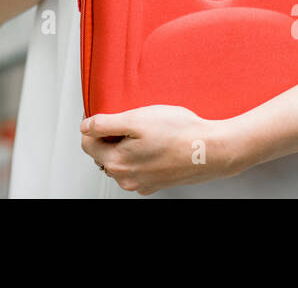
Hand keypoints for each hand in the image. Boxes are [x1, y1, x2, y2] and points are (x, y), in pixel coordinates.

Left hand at [80, 105, 240, 194]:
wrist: (212, 150)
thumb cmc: (179, 133)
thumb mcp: (136, 119)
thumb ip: (105, 124)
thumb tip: (85, 127)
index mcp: (117, 162)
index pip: (87, 143)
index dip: (95, 125)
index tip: (108, 115)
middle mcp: (126, 178)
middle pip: (103, 153)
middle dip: (111, 137)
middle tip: (132, 122)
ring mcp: (142, 183)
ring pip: (121, 161)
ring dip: (127, 146)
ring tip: (147, 133)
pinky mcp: (156, 183)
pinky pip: (138, 168)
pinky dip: (141, 156)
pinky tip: (157, 144)